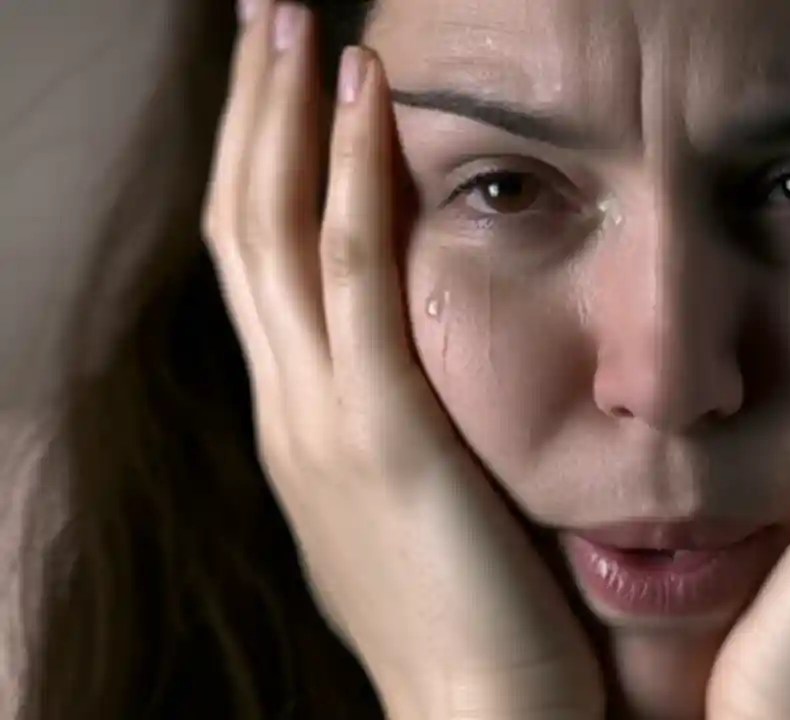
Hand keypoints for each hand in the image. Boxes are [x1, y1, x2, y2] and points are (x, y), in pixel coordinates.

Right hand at [200, 4, 603, 717]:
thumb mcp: (416, 509)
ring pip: (274, 228)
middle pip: (243, 226)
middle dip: (250, 113)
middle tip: (265, 15)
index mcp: (304, 425)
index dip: (263, 164)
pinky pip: (352, 272)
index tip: (288, 85)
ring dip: (282, 111)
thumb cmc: (475, 620)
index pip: (263, 265)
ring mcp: (321, 420)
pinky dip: (348, 173)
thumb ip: (404, 435)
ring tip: (295, 18)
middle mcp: (291, 410)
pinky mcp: (381, 434)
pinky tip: (366, 95)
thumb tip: (427, 380)